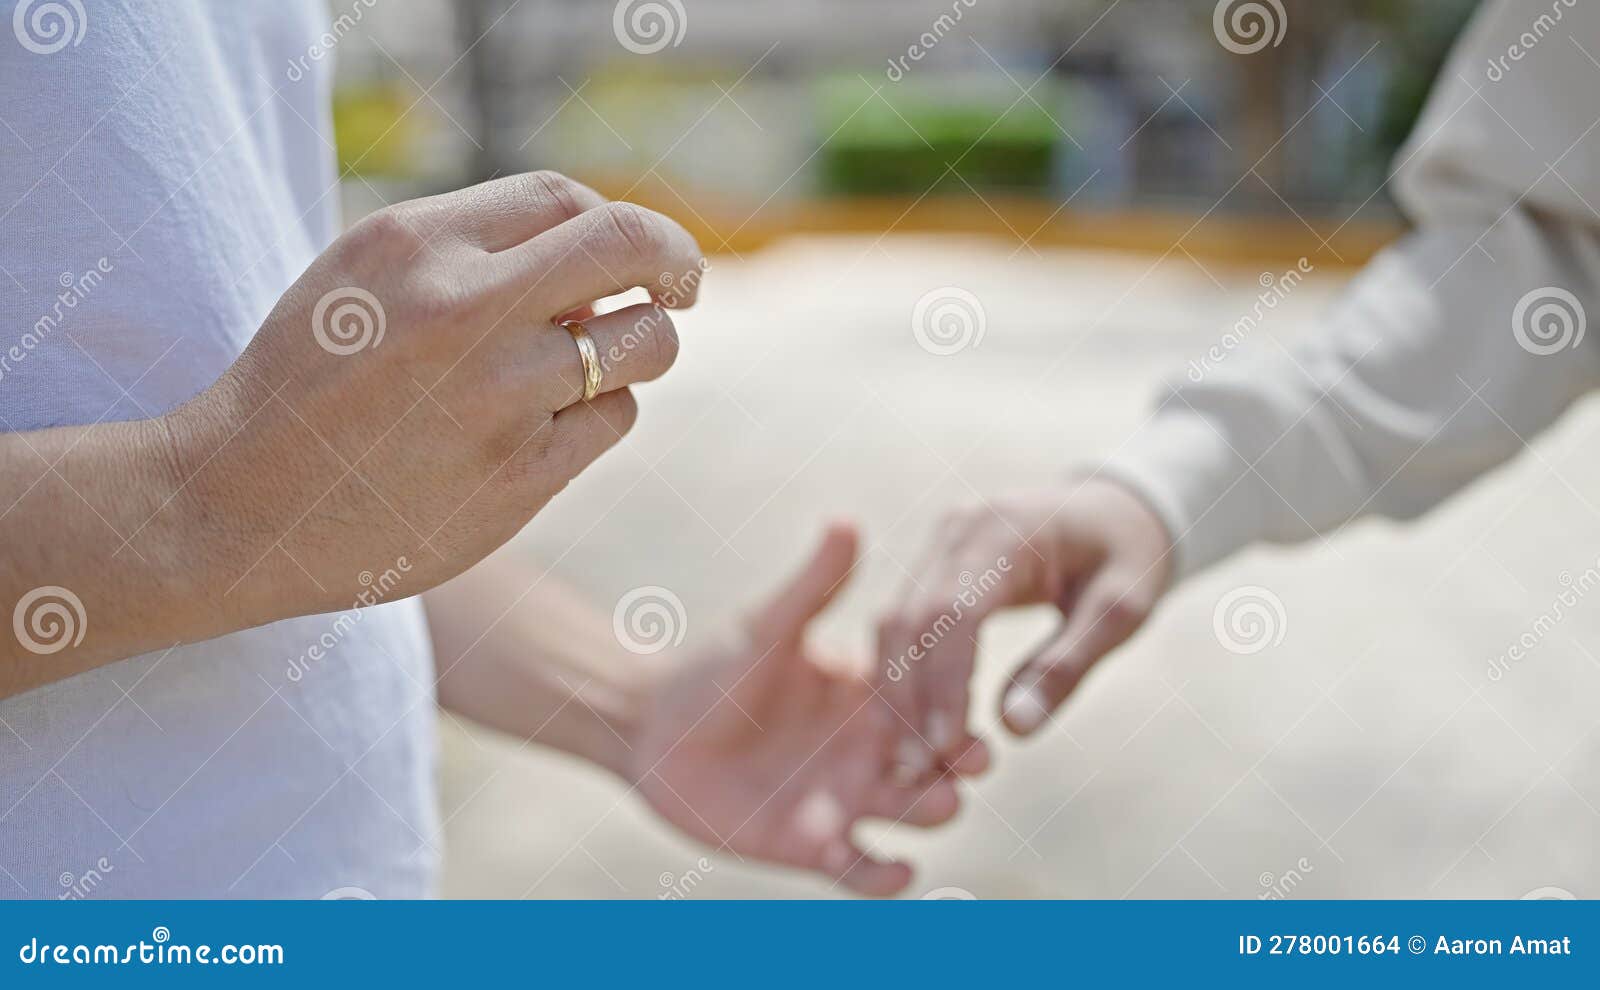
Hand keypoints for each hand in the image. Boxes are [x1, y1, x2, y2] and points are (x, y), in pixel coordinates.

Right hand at [165, 172, 703, 628]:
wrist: (242, 506)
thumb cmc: (309, 381)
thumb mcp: (364, 275)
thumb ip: (471, 246)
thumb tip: (601, 252)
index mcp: (417, 244)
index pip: (568, 199)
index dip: (614, 224)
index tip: (627, 254)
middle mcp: (464, 309)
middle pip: (630, 246)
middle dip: (677, 261)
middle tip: (682, 285)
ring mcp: (499, 396)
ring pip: (640, 345)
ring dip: (641, 347)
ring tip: (604, 362)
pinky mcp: (520, 476)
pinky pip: (614, 419)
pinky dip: (601, 414)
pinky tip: (552, 424)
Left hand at [630, 525, 959, 896]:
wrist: (652, 731)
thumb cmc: (711, 670)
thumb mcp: (766, 629)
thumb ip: (811, 588)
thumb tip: (846, 522)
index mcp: (869, 695)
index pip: (929, 701)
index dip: (954, 707)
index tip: (975, 708)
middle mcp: (869, 750)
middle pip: (934, 761)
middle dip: (957, 764)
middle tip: (971, 761)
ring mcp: (847, 802)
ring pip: (907, 814)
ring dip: (929, 812)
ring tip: (939, 807)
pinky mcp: (814, 848)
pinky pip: (861, 871)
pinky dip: (883, 879)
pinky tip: (896, 875)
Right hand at [876, 478, 1172, 773]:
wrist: (1113, 509)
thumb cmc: (1126, 557)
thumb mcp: (1122, 610)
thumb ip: (1068, 664)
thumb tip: (1013, 728)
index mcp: (1005, 530)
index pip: (954, 611)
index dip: (944, 683)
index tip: (944, 749)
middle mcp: (957, 530)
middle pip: (910, 620)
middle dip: (909, 701)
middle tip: (917, 772)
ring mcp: (938, 545)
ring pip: (894, 626)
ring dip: (897, 697)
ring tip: (913, 765)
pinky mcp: (931, 567)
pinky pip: (902, 627)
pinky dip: (903, 681)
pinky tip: (913, 731)